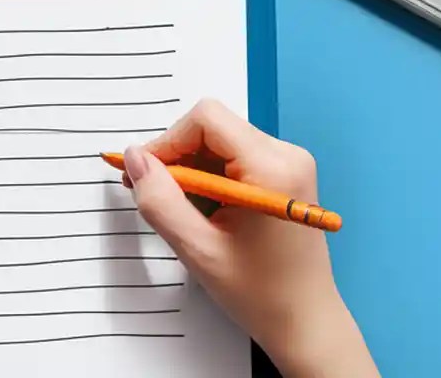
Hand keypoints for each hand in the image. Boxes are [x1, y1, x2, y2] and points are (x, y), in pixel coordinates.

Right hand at [123, 100, 377, 377]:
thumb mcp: (198, 249)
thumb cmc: (260, 293)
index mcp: (272, 168)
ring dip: (191, 170)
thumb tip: (134, 158)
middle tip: (151, 193)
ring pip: (220, 143)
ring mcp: (289, 164)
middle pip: (213, 128)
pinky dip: (209, 178)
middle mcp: (287, 155)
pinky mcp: (285, 176)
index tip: (145, 174)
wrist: (305, 321)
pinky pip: (234, 158)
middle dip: (176, 157)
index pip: (207, 119)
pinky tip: (203, 212)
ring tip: (180, 211)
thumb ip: (160, 200)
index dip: (168, 141)